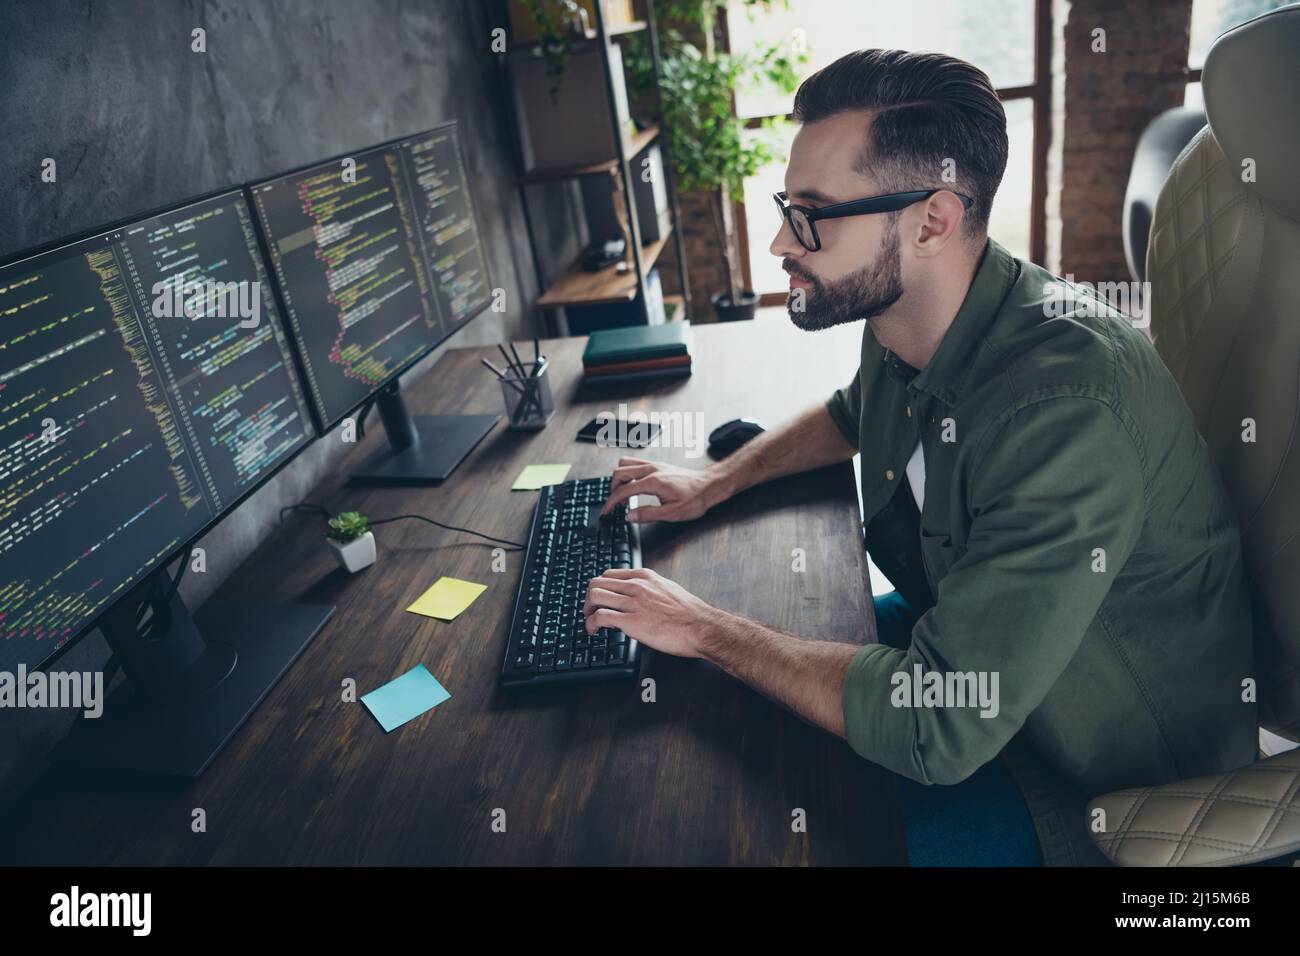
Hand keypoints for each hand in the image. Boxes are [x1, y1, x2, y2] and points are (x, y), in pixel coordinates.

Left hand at [583, 567, 718, 658]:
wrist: (701, 627)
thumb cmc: (690, 613)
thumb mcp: (668, 589)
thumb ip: (651, 588)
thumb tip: (640, 596)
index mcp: (644, 577)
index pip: (609, 574)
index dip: (600, 588)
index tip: (600, 600)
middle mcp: (636, 586)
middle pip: (597, 583)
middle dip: (589, 599)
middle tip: (590, 611)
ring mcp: (633, 602)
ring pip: (594, 596)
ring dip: (587, 611)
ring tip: (590, 622)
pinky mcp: (631, 621)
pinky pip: (600, 617)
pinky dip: (591, 624)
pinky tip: (594, 631)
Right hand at [601, 457, 727, 522]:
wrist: (709, 485)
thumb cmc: (695, 498)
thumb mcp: (671, 513)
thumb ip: (647, 514)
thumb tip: (629, 516)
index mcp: (653, 482)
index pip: (623, 490)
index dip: (612, 502)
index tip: (607, 510)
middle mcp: (652, 469)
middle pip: (619, 472)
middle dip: (612, 488)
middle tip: (615, 503)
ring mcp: (655, 465)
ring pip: (625, 463)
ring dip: (619, 478)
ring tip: (623, 494)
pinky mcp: (658, 465)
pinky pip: (635, 463)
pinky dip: (628, 473)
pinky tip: (634, 485)